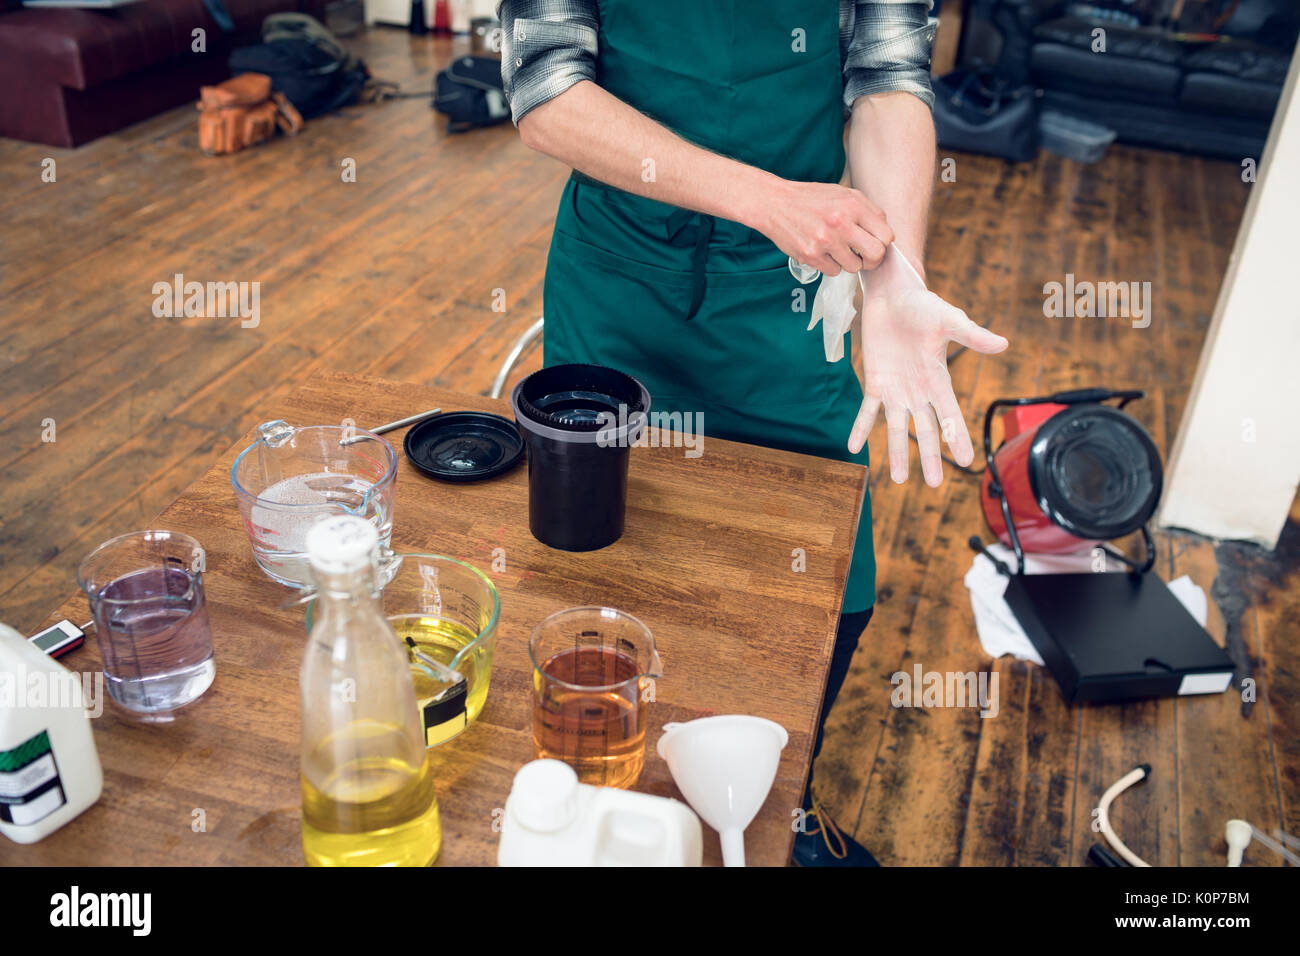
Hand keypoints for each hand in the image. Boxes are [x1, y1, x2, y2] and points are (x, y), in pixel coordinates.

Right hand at [753, 180, 892, 275]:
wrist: (775, 203)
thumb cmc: (811, 199)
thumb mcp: (843, 193)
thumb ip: (866, 210)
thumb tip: (884, 233)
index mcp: (853, 205)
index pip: (886, 235)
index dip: (882, 242)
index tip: (874, 243)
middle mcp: (841, 223)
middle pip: (875, 255)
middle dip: (872, 259)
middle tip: (863, 256)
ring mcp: (825, 241)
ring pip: (854, 267)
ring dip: (848, 262)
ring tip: (837, 250)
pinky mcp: (811, 255)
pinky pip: (834, 271)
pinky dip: (830, 265)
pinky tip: (822, 252)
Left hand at [847, 252, 1008, 486]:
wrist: (892, 294)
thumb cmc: (923, 305)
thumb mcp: (949, 320)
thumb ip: (972, 335)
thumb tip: (1003, 345)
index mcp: (939, 379)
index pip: (951, 415)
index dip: (958, 438)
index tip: (967, 462)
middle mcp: (919, 390)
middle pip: (926, 430)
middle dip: (930, 457)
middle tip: (933, 485)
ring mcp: (896, 389)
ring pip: (898, 428)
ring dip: (897, 452)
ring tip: (897, 479)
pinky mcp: (875, 381)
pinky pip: (867, 410)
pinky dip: (861, 427)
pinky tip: (853, 446)